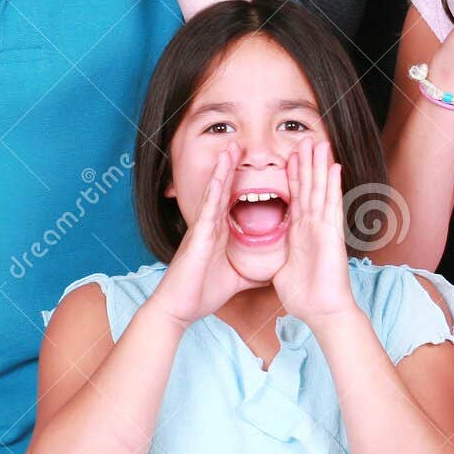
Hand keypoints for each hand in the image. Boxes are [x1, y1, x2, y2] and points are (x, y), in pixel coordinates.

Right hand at [152, 147, 250, 327]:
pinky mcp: (197, 237)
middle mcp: (211, 226)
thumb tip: (276, 271)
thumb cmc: (201, 294)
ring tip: (232, 148)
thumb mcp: (237, 279)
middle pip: (225, 190)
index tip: (258, 166)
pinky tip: (220, 176)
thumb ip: (255, 271)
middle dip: (233, 167)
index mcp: (220, 234)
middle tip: (243, 144)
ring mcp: (203, 229)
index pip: (235, 202)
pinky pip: (208, 210)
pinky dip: (214, 192)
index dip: (244, 183)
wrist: (177, 310)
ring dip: (223, 170)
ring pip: (216, 193)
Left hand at [272, 139, 359, 328]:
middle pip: (309, 188)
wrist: (322, 311)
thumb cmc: (305, 297)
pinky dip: (333, 185)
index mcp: (301, 233)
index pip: (296, 198)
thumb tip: (271, 256)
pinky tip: (334, 167)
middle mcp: (313, 226)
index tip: (289, 158)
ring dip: (319, 166)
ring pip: (320, 190)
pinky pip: (331, 205)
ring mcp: (323, 228)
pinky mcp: (331, 234)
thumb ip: (280, 257)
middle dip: (306, 164)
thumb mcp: (283, 270)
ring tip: (319, 143)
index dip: (293, 177)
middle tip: (305, 140)